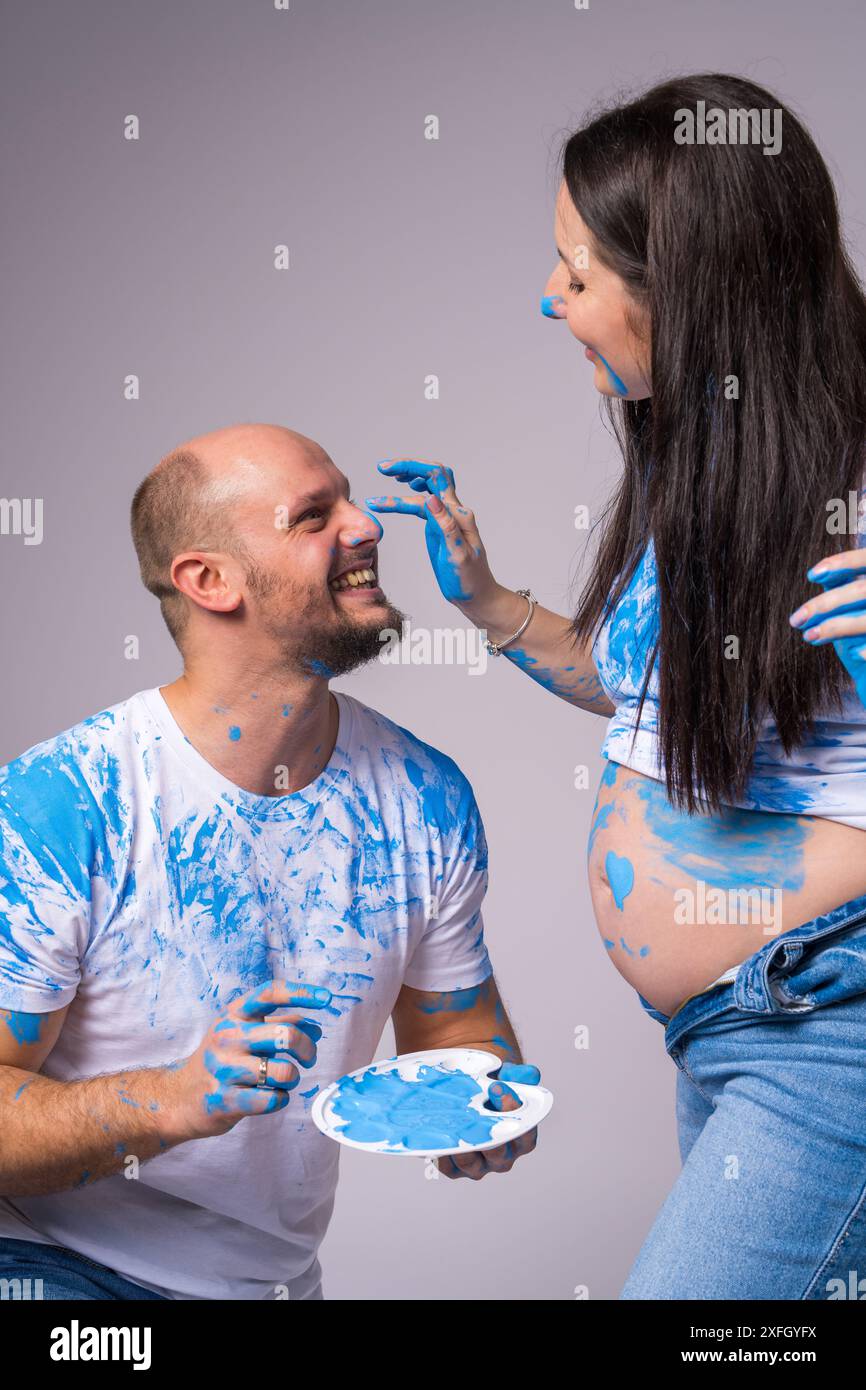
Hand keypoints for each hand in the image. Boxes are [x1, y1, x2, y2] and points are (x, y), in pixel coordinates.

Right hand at [164, 980, 331, 1139]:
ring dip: (292, 1078)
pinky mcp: (225, 1100)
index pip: (270, 994)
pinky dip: (280, 1099)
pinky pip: (272, 1100)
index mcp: (233, 1015)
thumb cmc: (222, 1061)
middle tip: (309, 1058)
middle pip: (286, 1035)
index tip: (327, 999)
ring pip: (284, 1072)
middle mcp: (227, 1037)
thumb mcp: (243, 1033)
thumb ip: (279, 1026)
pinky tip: (270, 1097)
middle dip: (308, 1049)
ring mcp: (224, 1068)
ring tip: (283, 1080)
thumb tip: (316, 1029)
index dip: (301, 993)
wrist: (178, 1098)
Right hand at [365, 459, 495, 605]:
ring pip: (431, 486)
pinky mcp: (441, 525)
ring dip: (410, 475)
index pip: (434, 481)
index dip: (409, 471)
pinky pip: (427, 501)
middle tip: (383, 468)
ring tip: (389, 473)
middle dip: (408, 467)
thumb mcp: (457, 555)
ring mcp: (448, 517)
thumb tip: (431, 498)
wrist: (477, 595)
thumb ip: (446, 526)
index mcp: (458, 515)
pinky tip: (405, 490)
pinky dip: (413, 492)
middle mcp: (454, 511)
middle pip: (433, 475)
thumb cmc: (469, 580)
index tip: (385, 474)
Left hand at [437, 1062, 540, 1179]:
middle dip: (485, 1128)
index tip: (497, 1087)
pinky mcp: (457, 1169)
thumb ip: (519, 1076)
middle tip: (472, 1107)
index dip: (512, 1109)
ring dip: (461, 1144)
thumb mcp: (507, 1077)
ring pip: (471, 1163)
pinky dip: (442, 1154)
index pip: (524, 1131)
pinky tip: (436, 1137)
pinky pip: (449, 1167)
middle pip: (498, 1152)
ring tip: (451, 1124)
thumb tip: (530, 1075)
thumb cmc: (492, 1087)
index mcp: (522, 1138)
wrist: (467, 1093)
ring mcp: (480, 1165)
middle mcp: (503, 1156)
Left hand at [789, 550, 865, 706]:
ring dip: (836, 627)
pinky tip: (853, 654)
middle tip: (795, 620)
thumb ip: (841, 582)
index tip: (812, 575)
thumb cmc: (864, 623)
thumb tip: (815, 574)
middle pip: (861, 590)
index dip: (843, 563)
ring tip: (809, 636)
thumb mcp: (854, 599)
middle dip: (825, 604)